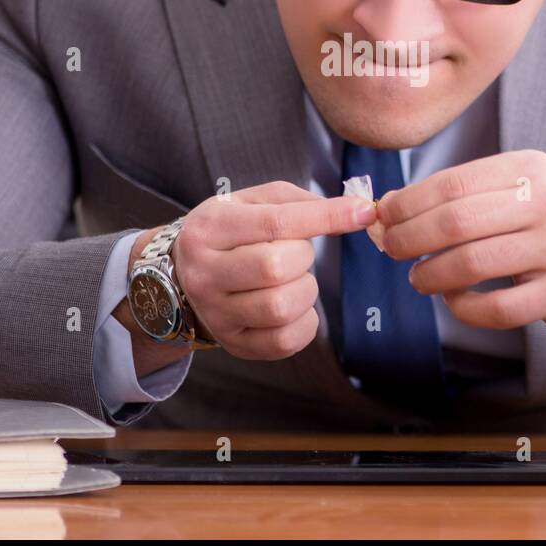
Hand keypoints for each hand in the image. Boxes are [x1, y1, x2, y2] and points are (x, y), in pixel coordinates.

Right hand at [162, 181, 374, 359]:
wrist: (182, 276)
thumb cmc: (229, 233)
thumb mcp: (250, 202)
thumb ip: (298, 202)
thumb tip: (354, 211)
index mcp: (209, 229)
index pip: (275, 222)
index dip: (325, 217)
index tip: (363, 212)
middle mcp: (204, 274)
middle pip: (275, 267)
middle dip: (302, 257)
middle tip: (295, 252)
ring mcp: (216, 314)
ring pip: (281, 307)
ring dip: (304, 290)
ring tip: (292, 279)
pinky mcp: (233, 343)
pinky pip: (284, 342)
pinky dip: (305, 323)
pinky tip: (295, 305)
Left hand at [377, 151, 545, 360]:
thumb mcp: (519, 190)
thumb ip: (461, 196)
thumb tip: (388, 206)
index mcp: (529, 169)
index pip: (451, 183)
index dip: (407, 203)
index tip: (383, 217)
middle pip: (455, 223)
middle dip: (409, 239)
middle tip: (393, 251)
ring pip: (471, 264)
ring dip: (430, 275)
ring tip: (420, 278)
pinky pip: (496, 307)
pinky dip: (463, 308)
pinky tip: (455, 301)